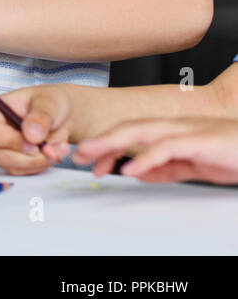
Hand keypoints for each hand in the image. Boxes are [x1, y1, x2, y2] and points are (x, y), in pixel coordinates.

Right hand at [0, 85, 75, 174]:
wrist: (60, 115)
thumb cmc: (49, 103)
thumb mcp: (49, 102)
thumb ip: (40, 117)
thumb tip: (31, 134)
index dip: (12, 142)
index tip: (36, 143)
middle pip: (1, 155)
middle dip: (31, 157)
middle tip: (54, 149)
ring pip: (13, 167)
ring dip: (40, 161)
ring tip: (58, 147)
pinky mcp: (10, 162)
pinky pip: (23, 172)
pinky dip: (41, 165)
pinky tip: (51, 152)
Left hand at [74, 117, 237, 183]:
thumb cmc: (232, 154)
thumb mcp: (193, 166)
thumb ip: (167, 168)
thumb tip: (138, 172)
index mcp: (171, 131)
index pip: (131, 132)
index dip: (106, 143)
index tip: (88, 161)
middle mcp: (175, 126)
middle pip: (129, 128)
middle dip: (100, 140)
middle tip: (77, 155)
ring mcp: (188, 130)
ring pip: (142, 132)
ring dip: (113, 144)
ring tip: (93, 157)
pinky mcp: (202, 140)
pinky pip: (168, 147)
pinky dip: (147, 157)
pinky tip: (132, 169)